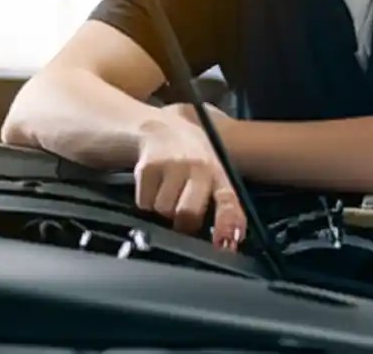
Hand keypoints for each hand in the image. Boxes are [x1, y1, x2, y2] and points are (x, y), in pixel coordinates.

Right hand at [133, 111, 244, 250]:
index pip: (227, 200)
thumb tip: (226, 241)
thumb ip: (219, 203)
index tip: (226, 244)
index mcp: (218, 172)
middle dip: (183, 223)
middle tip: (182, 215)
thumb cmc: (191, 158)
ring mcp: (171, 165)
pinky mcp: (147, 166)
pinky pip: (145, 203)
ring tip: (167, 191)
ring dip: (163, 209)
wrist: (160, 127)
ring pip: (163, 211)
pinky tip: (153, 184)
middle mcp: (198, 166)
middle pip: (187, 213)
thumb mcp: (212, 172)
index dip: (228, 224)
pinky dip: (146, 200)